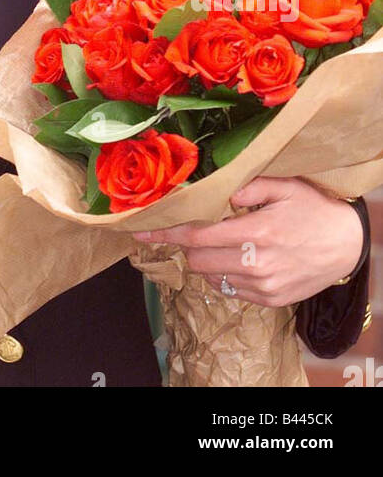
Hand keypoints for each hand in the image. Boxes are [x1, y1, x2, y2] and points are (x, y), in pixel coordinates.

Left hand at [131, 177, 364, 306]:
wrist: (346, 246)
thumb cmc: (313, 209)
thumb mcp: (284, 186)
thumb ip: (248, 186)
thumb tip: (219, 190)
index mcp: (255, 231)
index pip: (197, 235)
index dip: (165, 234)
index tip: (140, 233)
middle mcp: (255, 263)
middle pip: (197, 261)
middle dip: (187, 246)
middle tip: (189, 230)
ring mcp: (263, 286)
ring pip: (212, 278)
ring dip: (208, 261)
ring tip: (223, 242)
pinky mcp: (270, 300)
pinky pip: (232, 290)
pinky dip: (227, 274)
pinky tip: (240, 257)